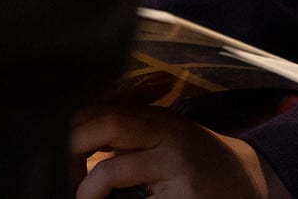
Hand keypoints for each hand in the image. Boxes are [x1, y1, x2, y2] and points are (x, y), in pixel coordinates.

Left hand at [70, 105, 289, 198]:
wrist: (248, 183)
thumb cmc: (196, 167)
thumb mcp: (164, 142)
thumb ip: (128, 139)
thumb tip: (70, 145)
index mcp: (156, 119)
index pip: (102, 108)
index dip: (70, 123)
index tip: (49, 142)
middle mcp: (167, 133)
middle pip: (108, 125)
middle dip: (71, 147)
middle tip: (56, 174)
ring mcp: (176, 164)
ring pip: (112, 168)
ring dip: (85, 188)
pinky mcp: (183, 193)